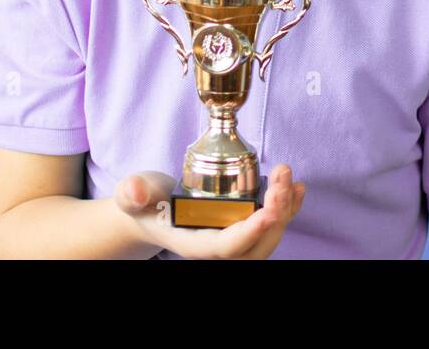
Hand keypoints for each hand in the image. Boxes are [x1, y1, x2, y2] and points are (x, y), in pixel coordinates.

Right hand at [115, 164, 305, 259]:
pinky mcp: (243, 227)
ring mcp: (234, 241)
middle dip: (275, 215)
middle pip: (256, 245)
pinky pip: (271, 226)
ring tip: (288, 177)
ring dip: (284, 209)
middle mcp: (218, 250)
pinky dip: (287, 208)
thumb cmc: (144, 204)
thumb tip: (137, 192)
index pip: (227, 247)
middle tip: (283, 182)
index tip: (269, 211)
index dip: (250, 232)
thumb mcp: (133, 196)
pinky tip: (296, 188)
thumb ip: (133, 193)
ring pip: (268, 237)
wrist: (151, 211)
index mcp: (194, 245)